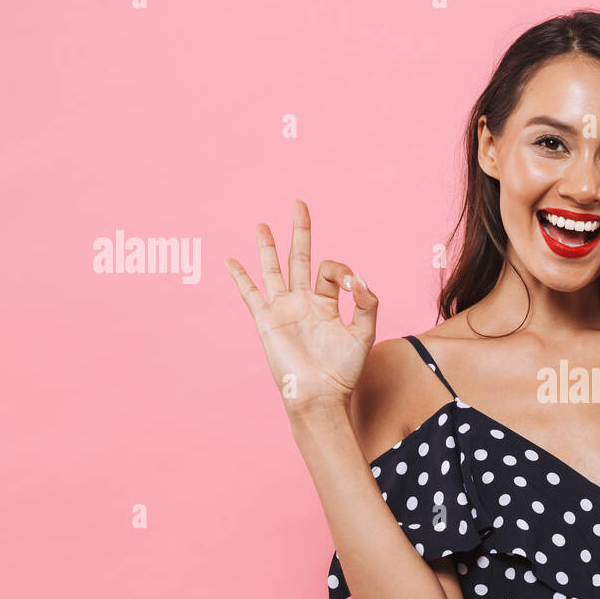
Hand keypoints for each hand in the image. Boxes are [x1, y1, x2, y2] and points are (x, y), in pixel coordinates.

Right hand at [224, 199, 377, 416]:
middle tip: (299, 203)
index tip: (353, 285)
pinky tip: (231, 260)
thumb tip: (359, 279)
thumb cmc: (344, 370)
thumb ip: (368, 304)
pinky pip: (250, 294)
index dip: (343, 270)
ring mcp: (284, 309)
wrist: (319, 395)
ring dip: (268, 247)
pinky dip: (240, 277)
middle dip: (300, 231)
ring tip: (262, 225)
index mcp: (328, 304)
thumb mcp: (364, 334)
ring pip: (273, 270)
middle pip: (300, 257)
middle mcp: (304, 302)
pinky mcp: (267, 321)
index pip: (332, 271)